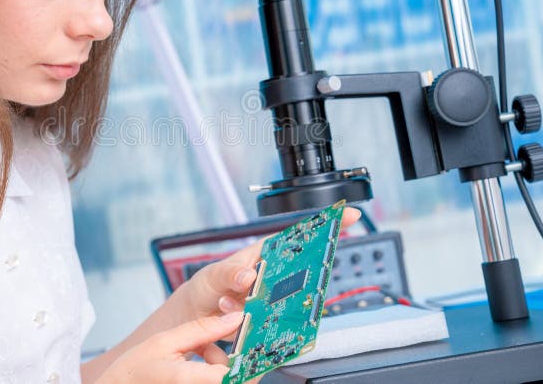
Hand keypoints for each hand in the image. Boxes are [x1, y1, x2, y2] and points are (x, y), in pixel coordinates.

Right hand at [97, 311, 244, 383]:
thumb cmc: (132, 372)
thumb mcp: (165, 341)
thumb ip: (202, 329)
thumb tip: (234, 317)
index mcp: (191, 382)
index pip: (239, 374)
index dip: (250, 356)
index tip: (251, 339)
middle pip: (239, 380)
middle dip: (234, 360)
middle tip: (214, 345)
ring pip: (228, 382)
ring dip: (223, 368)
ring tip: (199, 354)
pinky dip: (214, 375)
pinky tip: (196, 365)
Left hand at [176, 207, 361, 321]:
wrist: (193, 318)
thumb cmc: (206, 288)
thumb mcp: (212, 275)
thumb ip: (229, 274)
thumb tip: (250, 276)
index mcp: (262, 256)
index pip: (294, 238)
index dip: (320, 225)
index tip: (349, 215)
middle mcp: (271, 277)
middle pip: (301, 272)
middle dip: (298, 281)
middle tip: (276, 287)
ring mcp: (271, 300)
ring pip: (288, 302)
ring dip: (262, 308)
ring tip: (231, 305)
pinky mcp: (267, 322)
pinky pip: (275, 325)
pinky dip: (260, 328)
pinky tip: (236, 326)